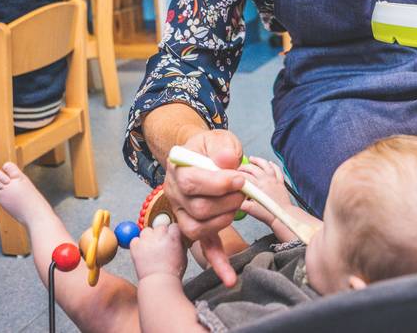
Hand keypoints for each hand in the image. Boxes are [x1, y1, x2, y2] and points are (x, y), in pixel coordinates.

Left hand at [130, 224, 187, 280]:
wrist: (159, 282)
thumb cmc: (173, 273)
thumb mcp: (183, 256)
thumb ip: (180, 244)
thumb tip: (178, 239)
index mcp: (173, 237)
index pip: (173, 226)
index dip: (171, 233)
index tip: (170, 238)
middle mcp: (159, 235)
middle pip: (159, 227)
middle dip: (160, 234)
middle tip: (160, 245)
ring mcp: (146, 240)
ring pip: (146, 231)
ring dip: (148, 237)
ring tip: (150, 249)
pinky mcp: (136, 246)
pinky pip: (135, 239)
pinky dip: (137, 244)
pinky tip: (142, 252)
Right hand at [163, 129, 244, 286]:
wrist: (200, 156)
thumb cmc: (210, 148)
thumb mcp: (216, 138)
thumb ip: (222, 147)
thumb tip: (227, 161)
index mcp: (178, 170)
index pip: (191, 181)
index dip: (218, 183)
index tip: (239, 179)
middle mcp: (174, 194)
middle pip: (197, 208)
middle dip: (226, 202)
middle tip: (242, 193)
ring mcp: (183, 213)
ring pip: (197, 229)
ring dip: (223, 221)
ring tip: (237, 208)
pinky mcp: (195, 227)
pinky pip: (203, 248)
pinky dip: (217, 263)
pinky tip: (230, 277)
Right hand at [237, 157, 294, 231]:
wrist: (283, 216)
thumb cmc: (268, 214)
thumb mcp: (250, 210)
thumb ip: (240, 202)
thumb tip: (232, 198)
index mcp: (257, 186)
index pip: (244, 176)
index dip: (236, 174)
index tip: (231, 175)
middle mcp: (266, 180)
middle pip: (253, 168)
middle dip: (244, 167)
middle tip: (238, 169)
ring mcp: (274, 180)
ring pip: (265, 165)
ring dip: (258, 160)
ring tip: (252, 159)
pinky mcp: (280, 182)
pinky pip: (277, 170)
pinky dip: (273, 165)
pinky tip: (269, 163)